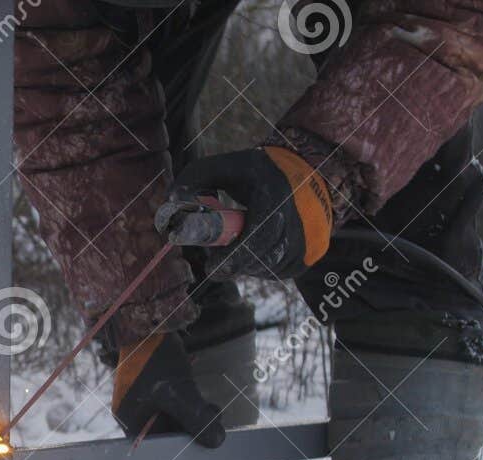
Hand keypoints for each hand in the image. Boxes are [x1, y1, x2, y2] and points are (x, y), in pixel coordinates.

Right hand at [113, 334, 225, 449]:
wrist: (148, 323)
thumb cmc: (154, 357)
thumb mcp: (176, 390)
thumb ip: (195, 417)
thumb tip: (217, 443)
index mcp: (132, 424)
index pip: (156, 458)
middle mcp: (139, 419)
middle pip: (168, 444)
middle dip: (193, 445)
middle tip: (216, 448)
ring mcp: (149, 405)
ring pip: (177, 427)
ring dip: (198, 426)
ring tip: (215, 416)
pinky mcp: (161, 393)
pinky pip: (180, 412)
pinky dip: (196, 412)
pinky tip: (210, 407)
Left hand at [166, 146, 334, 279]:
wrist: (311, 170)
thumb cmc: (260, 171)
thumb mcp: (226, 165)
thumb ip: (194, 178)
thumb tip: (171, 201)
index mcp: (276, 200)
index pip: (253, 243)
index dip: (229, 260)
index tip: (211, 267)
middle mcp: (298, 223)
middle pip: (256, 261)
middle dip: (232, 262)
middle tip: (219, 254)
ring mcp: (308, 241)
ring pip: (267, 269)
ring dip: (247, 263)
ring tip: (243, 242)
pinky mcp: (312, 254)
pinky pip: (279, 271)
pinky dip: (263, 264)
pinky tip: (259, 247)